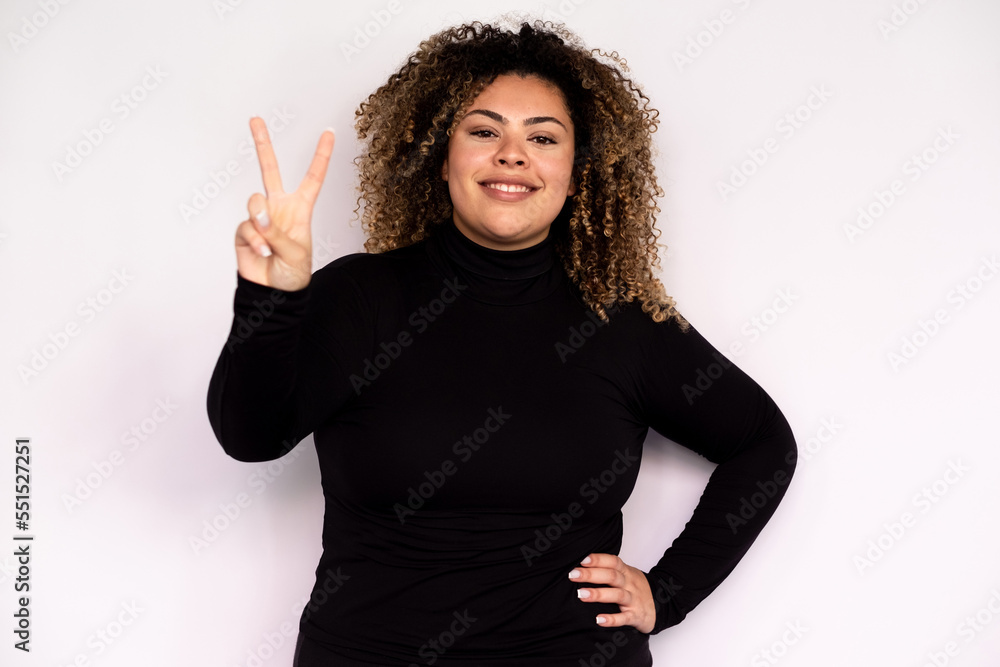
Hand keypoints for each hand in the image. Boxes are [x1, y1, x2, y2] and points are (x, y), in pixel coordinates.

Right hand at [235, 117, 334, 290]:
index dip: (321, 155)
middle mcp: (278, 207)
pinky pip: (246, 227)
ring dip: (261, 222)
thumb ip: (277, 232)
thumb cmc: (294, 273)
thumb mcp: (296, 253)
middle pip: (270, 170)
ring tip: (269, 243)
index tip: (328, 132)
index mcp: (300, 208)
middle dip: (262, 144)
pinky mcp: (243, 230)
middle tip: (255, 119)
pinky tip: (262, 254)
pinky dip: (254, 242)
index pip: (313, 177)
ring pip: (254, 202)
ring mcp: (259, 217)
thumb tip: (257, 216)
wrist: (274, 291)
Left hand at [569, 553, 655, 633]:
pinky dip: (612, 620)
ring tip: (581, 594)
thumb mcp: (626, 575)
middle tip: (573, 574)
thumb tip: (581, 566)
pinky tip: (599, 620)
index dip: (598, 559)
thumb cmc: (636, 588)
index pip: (613, 561)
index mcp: (626, 572)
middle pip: (612, 576)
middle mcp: (630, 584)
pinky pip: (624, 618)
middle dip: (591, 575)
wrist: (662, 604)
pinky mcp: (636, 616)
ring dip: (599, 594)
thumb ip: (609, 570)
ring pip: (617, 595)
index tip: (582, 559)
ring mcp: (634, 600)